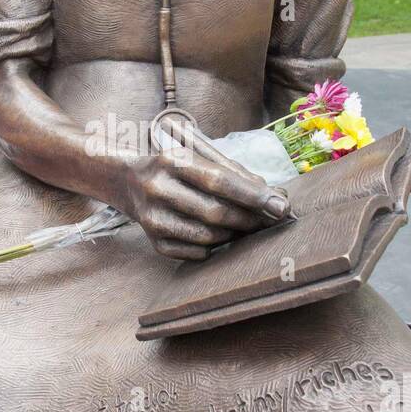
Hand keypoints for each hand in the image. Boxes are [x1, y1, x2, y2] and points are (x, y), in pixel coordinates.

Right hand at [118, 147, 290, 260]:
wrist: (129, 181)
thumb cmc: (177, 168)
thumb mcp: (200, 158)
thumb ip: (237, 174)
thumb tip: (276, 197)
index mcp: (173, 160)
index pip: (219, 180)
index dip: (253, 195)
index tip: (281, 206)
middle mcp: (158, 188)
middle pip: (215, 212)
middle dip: (249, 219)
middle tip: (270, 221)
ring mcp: (152, 217)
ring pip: (207, 236)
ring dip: (234, 234)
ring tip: (246, 227)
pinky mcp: (153, 241)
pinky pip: (196, 253)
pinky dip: (215, 247)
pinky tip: (219, 235)